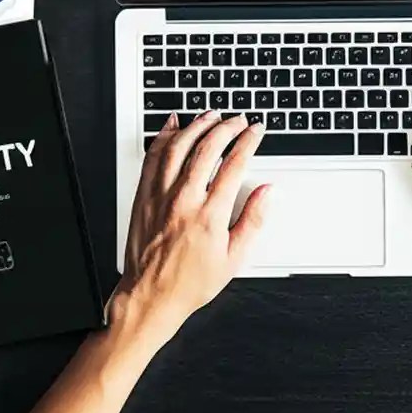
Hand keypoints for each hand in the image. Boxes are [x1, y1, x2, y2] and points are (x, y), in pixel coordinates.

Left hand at [109, 112, 271, 351]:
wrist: (150, 297)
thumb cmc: (190, 282)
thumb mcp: (234, 258)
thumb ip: (253, 220)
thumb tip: (268, 192)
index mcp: (209, 216)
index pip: (234, 164)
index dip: (248, 141)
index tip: (256, 131)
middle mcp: (183, 201)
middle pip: (207, 148)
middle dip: (226, 127)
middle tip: (237, 120)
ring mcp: (160, 196)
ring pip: (178, 147)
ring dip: (197, 125)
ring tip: (211, 116)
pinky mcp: (143, 197)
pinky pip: (152, 158)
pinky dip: (163, 137)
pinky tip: (172, 125)